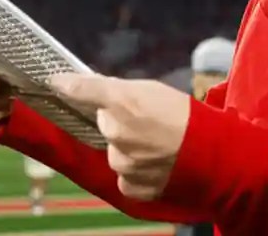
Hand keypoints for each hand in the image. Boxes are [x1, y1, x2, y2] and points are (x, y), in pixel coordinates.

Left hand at [50, 73, 190, 200]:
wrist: (214, 155)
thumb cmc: (187, 117)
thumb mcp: (155, 91)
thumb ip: (122, 91)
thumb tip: (98, 91)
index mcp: (124, 103)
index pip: (84, 90)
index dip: (66, 85)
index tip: (53, 81)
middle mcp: (118, 133)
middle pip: (104, 123)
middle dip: (118, 121)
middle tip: (144, 121)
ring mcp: (123, 163)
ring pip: (115, 152)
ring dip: (127, 148)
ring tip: (155, 145)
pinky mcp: (132, 186)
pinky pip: (124, 177)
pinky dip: (136, 171)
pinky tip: (155, 164)